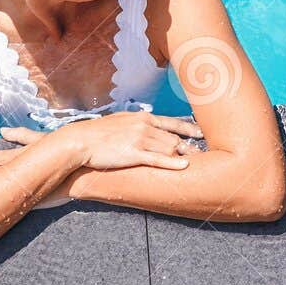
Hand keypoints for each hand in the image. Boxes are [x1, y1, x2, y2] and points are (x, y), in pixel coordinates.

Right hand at [1, 113, 201, 171]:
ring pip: (169, 148)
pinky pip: (158, 159)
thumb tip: (145, 124)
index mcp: (142, 118)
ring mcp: (140, 139)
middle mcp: (145, 126)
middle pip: (173, 137)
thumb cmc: (97, 133)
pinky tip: (185, 166)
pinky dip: (173, 163)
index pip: (171, 122)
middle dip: (190, 145)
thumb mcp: (120, 122)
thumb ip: (135, 123)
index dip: (188, 128)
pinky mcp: (134, 154)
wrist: (80, 140)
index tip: (201, 132)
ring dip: (184, 155)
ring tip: (200, 161)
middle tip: (205, 151)